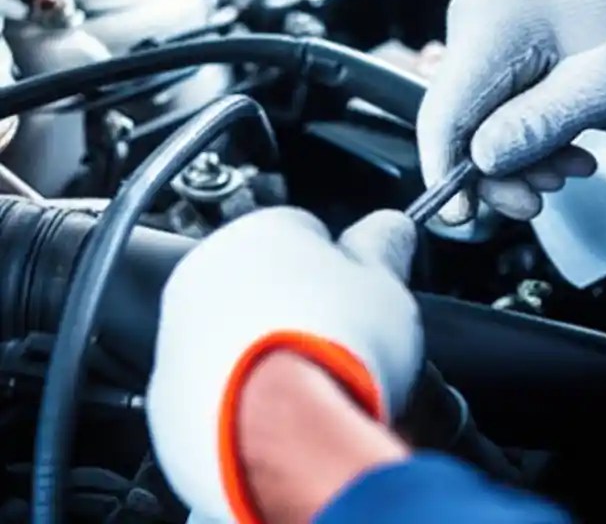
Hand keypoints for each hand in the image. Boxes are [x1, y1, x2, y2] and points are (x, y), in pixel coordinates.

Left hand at [146, 208, 423, 522]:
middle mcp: (204, 273)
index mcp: (259, 231)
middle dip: (296, 306)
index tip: (358, 290)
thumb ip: (382, 246)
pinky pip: (210, 387)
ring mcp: (178, 334)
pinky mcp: (167, 396)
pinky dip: (238, 396)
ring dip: (263, 350)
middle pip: (261, 283)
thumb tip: (387, 228)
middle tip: (339, 339)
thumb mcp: (384, 284)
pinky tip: (277, 412)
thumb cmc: (331, 348)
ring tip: (312, 382)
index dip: (338, 264)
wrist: (282, 427)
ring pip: (231, 334)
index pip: (303, 231)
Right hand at [417, 0, 605, 224]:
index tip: (461, 215)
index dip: (445, 173)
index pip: (442, 115)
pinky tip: (565, 145)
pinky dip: (527, 136)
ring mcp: (483, 34)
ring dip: (520, 157)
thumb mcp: (601, 85)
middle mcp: (474, 24)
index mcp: (491, 24)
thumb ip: (539, 125)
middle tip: (537, 200)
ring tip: (572, 163)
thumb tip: (484, 162)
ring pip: (478, 122)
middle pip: (458, 124)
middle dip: (498, 171)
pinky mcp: (498, 48)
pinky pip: (496, 106)